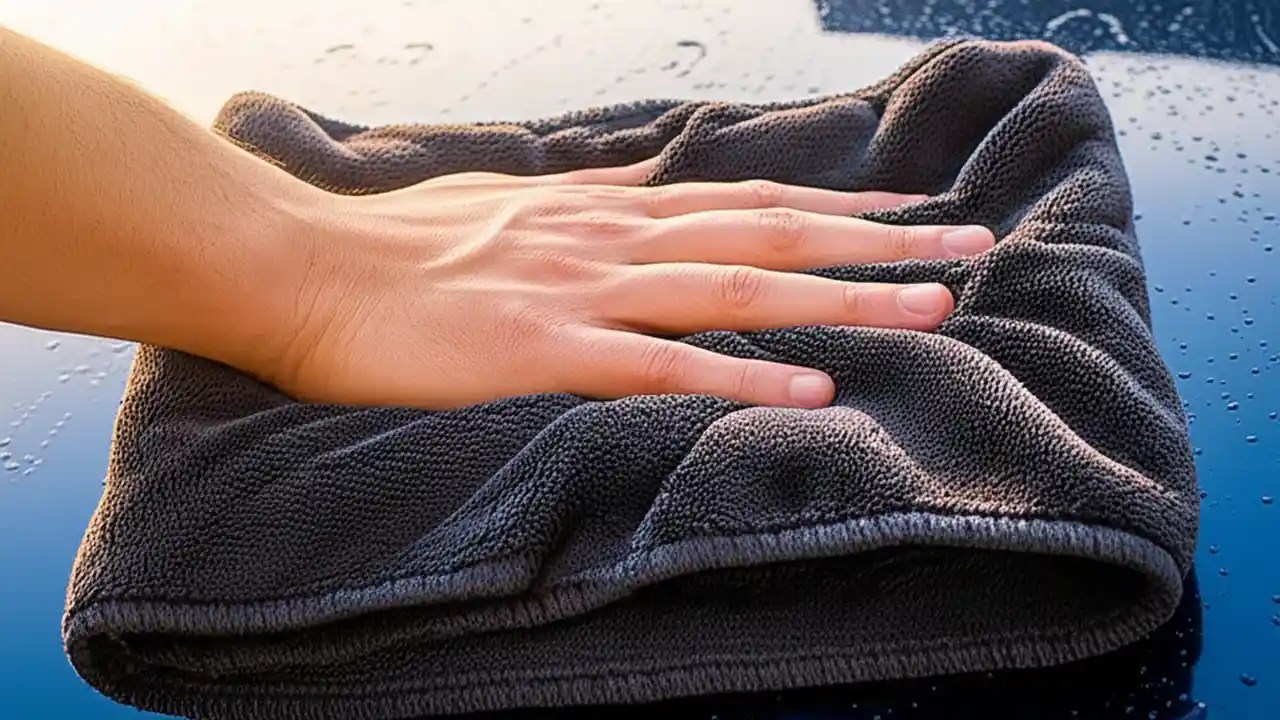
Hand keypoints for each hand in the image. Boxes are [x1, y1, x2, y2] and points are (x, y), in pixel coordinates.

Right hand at [268, 159, 993, 410]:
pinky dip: (741, 377)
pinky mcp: (543, 348)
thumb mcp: (501, 205)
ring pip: (738, 287)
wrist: (300, 266)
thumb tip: (631, 196)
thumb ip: (576, 206)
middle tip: (970, 244)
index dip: (836, 204)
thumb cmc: (392, 244)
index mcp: (602, 206)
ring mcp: (581, 288)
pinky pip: (660, 364)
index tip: (908, 208)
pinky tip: (812, 392)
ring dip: (842, 300)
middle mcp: (611, 234)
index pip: (744, 197)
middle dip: (878, 241)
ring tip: (933, 308)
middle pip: (770, 232)